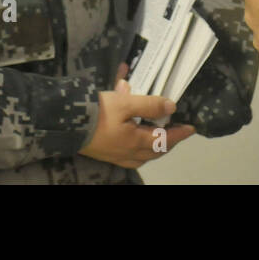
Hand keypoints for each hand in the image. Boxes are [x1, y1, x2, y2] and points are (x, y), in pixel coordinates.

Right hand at [78, 62, 194, 167]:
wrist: (66, 124)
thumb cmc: (98, 112)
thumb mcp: (125, 103)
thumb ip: (149, 106)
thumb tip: (172, 108)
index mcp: (135, 141)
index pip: (164, 140)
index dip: (179, 133)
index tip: (192, 128)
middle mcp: (128, 153)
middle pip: (155, 151)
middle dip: (169, 142)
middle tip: (178, 131)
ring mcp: (116, 156)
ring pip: (143, 156)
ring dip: (156, 147)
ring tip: (161, 135)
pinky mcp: (106, 154)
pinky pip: (131, 156)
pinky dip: (141, 150)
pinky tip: (138, 142)